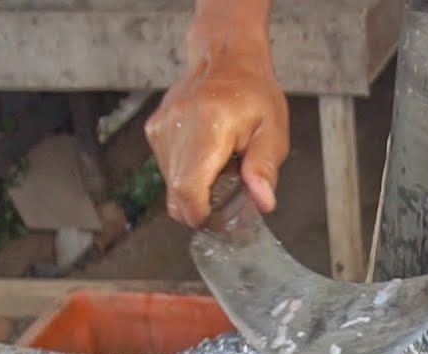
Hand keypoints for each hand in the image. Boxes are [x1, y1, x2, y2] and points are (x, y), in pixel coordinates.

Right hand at [144, 44, 288, 226]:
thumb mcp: (273, 132)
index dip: (200, 213)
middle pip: (176, 192)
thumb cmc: (254, 95)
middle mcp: (177, 126)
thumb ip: (264, 169)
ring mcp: (161, 128)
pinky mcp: (154, 131)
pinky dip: (187, 172)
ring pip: (170, 184)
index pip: (187, 187)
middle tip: (228, 195)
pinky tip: (207, 155)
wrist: (227, 60)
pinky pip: (167, 169)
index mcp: (209, 126)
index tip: (218, 219)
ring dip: (195, 188)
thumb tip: (263, 202)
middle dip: (201, 206)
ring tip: (220, 166)